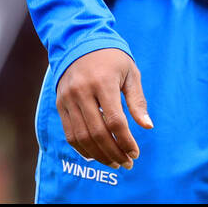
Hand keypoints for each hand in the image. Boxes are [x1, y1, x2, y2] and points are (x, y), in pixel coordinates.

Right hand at [56, 48, 152, 168]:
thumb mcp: (131, 73)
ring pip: (81, 136)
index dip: (125, 140)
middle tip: (126, 163)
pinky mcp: (60, 104)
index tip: (135, 153)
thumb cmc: (112, 59)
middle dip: (113, 152)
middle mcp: (82, 92)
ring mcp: (68, 99)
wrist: (80, 43)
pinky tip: (95, 154)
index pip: (114, 121)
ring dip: (98, 154)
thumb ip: (137, 101)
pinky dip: (82, 148)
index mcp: (103, 82)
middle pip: (98, 132)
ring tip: (113, 162)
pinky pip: (69, 133)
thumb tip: (147, 126)